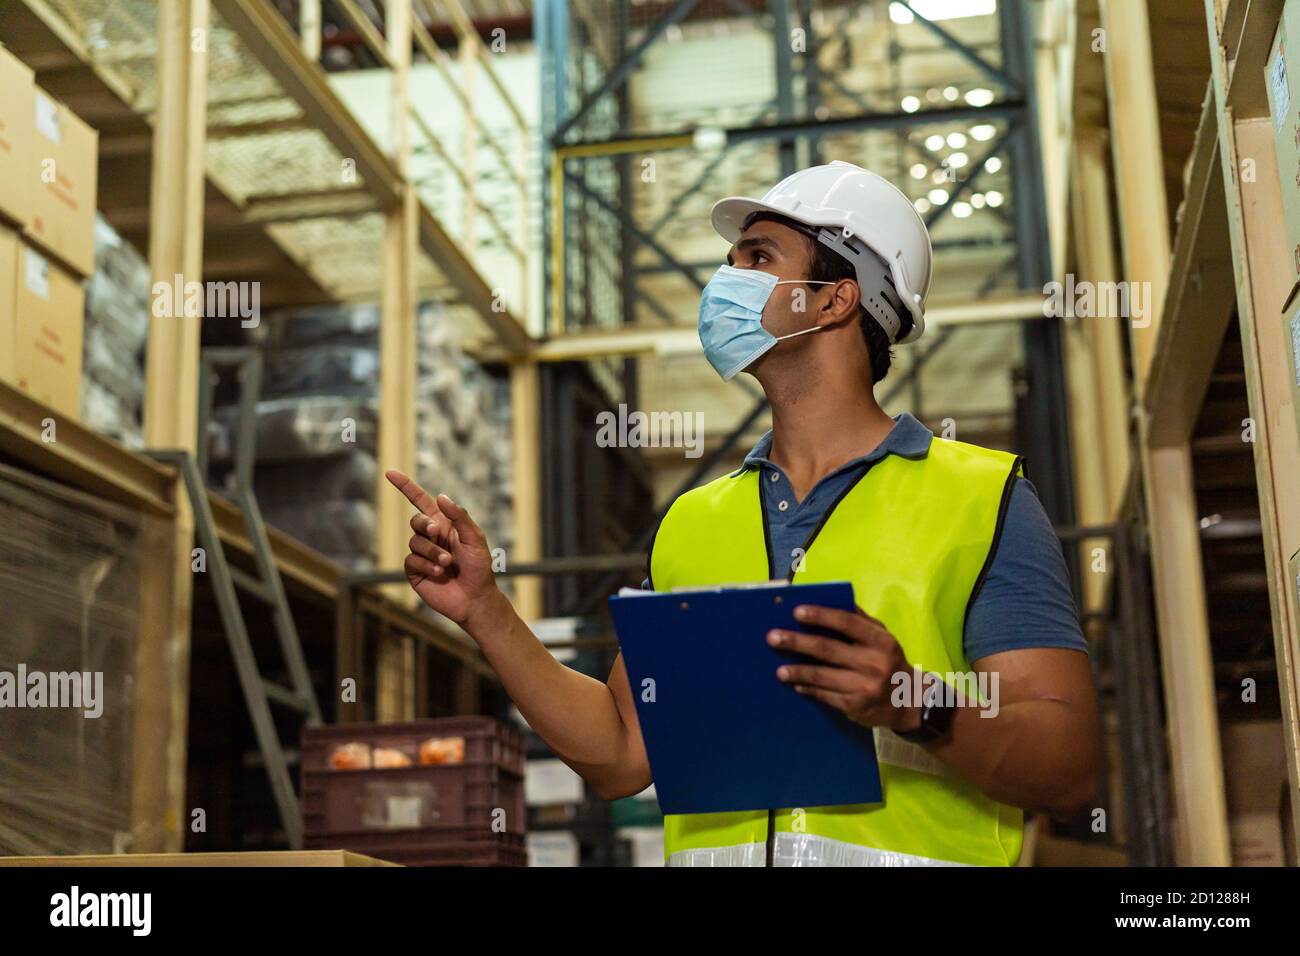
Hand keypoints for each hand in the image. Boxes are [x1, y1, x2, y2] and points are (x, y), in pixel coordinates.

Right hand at [385, 469, 498, 627]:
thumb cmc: (479, 567)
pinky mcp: (415, 571)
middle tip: (437, 532)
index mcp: (444, 524)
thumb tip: (440, 497)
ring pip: (414, 541)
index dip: (405, 486)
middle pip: (415, 521)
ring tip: (447, 562)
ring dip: (431, 551)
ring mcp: (421, 554)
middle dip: (425, 525)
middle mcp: (430, 537)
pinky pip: (411, 560)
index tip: (389, 472)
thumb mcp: (474, 538)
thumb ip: (459, 516)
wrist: (475, 598)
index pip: (420, 501)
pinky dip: (425, 564)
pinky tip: (439, 572)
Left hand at [767, 604, 920, 732]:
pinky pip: (825, 696)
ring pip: (822, 676)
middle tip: (772, 638)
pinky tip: (796, 684)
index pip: (847, 623)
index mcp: (881, 641)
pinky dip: (808, 688)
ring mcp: (864, 687)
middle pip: (828, 649)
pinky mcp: (855, 707)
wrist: (908, 701)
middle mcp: (873, 663)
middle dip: (797, 642)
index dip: (820, 616)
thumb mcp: (883, 637)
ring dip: (797, 671)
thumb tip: (830, 600)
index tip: (796, 612)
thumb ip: (860, 620)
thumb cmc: (889, 661)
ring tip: (779, 669)